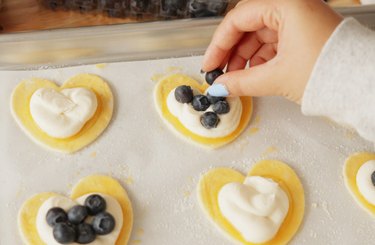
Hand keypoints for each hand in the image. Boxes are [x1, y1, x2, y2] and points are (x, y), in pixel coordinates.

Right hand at [203, 0, 342, 102]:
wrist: (360, 83)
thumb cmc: (328, 70)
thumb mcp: (277, 77)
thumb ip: (242, 82)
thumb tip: (220, 88)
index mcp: (286, 4)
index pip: (238, 19)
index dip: (219, 44)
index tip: (210, 63)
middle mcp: (291, 6)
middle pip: (247, 26)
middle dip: (232, 52)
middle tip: (220, 73)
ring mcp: (297, 19)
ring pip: (259, 36)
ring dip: (245, 58)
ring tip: (237, 80)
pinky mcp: (302, 33)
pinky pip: (272, 43)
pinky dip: (260, 59)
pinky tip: (253, 75)